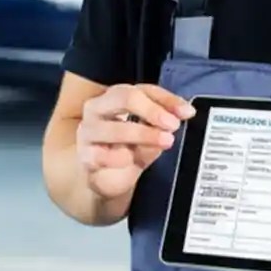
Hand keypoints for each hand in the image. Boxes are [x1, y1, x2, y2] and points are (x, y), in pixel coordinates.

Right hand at [76, 83, 195, 199]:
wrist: (105, 181)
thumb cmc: (126, 150)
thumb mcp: (150, 135)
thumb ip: (163, 124)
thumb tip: (182, 114)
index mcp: (116, 97)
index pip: (143, 89)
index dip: (167, 99)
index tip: (186, 112)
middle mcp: (98, 108)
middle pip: (124, 96)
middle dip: (152, 110)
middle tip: (172, 125)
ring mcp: (88, 131)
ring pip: (115, 127)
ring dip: (143, 134)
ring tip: (163, 142)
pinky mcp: (84, 155)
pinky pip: (103, 155)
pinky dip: (119, 158)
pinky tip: (128, 160)